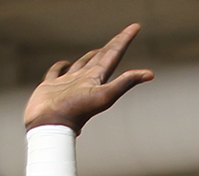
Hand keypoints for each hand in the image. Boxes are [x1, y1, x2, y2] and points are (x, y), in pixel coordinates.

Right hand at [24, 24, 153, 132]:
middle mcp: (84, 80)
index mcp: (96, 79)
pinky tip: (64, 64)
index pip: (113, 55)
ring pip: (82, 64)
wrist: (49, 126)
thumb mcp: (104, 96)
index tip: (135, 27)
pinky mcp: (51, 87)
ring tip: (98, 50)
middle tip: (123, 34)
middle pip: (101, 57)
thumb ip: (125, 83)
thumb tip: (149, 74)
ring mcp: (68, 83)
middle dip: (113, 45)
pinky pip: (57, 72)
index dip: (124, 40)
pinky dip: (61, 66)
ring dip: (90, 56)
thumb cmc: (74, 113)